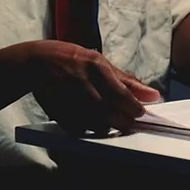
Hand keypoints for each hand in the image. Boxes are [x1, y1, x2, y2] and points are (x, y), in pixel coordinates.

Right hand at [27, 40, 161, 134]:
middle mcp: (81, 81)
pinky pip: (77, 128)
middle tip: (130, 124)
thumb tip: (154, 96)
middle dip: (122, 121)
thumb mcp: (100, 61)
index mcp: (95, 65)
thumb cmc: (72, 59)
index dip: (133, 107)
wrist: (35, 61)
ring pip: (93, 122)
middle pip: (107, 111)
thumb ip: (127, 81)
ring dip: (108, 128)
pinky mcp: (56, 110)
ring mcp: (67, 97)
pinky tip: (95, 126)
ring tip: (114, 125)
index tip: (141, 114)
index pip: (120, 93)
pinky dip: (90, 130)